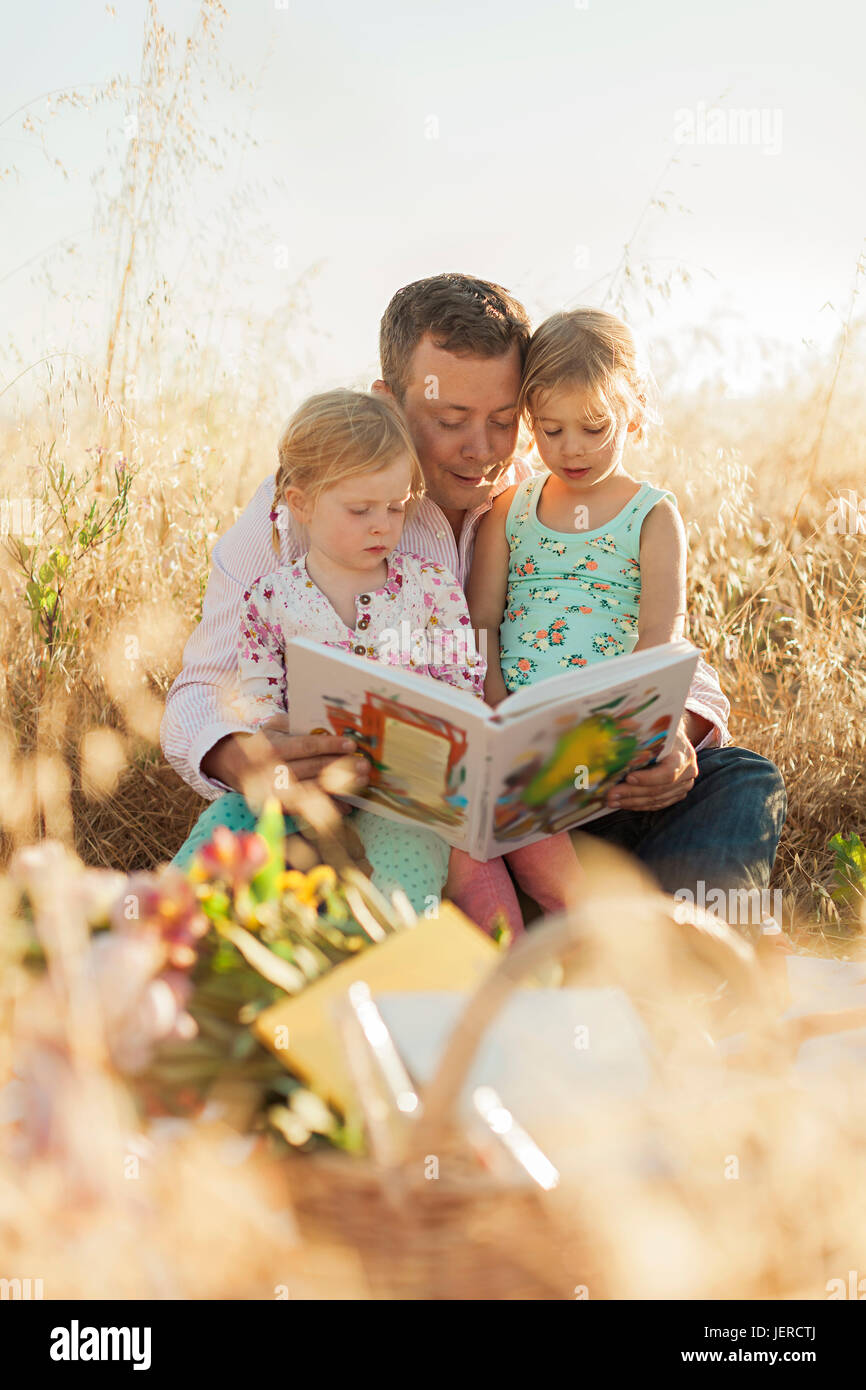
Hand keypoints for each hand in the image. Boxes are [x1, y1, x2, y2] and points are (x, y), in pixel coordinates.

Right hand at [202, 718, 368, 815]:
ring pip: (312, 790)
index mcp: (272, 748)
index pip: (305, 746)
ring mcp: (275, 793)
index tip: (351, 744)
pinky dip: (327, 809)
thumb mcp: (271, 727)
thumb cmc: (263, 744)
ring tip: (361, 781)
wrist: (233, 768)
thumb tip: (320, 719)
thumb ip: (292, 723)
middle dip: (341, 767)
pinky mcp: (279, 808)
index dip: (329, 745)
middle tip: (364, 765)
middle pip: (312, 769)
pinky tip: (347, 806)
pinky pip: (308, 811)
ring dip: (339, 788)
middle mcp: (273, 771)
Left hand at [605, 719, 696, 812]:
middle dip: (632, 793)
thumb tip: (619, 729)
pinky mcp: (677, 795)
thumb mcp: (656, 729)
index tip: (628, 777)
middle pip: (658, 789)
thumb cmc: (663, 731)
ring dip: (632, 802)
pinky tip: (623, 804)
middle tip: (610, 795)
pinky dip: (639, 805)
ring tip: (611, 801)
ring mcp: (684, 786)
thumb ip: (642, 734)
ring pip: (656, 800)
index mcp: (684, 755)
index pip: (667, 773)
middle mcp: (687, 773)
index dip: (648, 778)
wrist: (676, 738)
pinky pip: (657, 805)